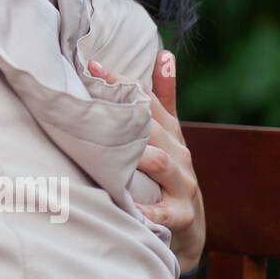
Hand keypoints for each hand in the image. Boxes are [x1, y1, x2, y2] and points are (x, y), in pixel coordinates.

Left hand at [88, 53, 205, 275]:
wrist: (190, 226)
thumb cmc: (168, 174)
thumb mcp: (170, 135)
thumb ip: (164, 96)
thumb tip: (164, 53)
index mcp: (171, 133)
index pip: (148, 102)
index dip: (121, 83)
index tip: (91, 67)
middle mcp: (179, 154)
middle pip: (152, 127)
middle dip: (124, 112)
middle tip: (89, 100)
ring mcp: (182, 185)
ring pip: (160, 163)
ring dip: (136, 154)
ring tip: (108, 148)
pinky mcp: (181, 216)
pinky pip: (163, 213)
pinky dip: (147, 211)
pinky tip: (129, 208)